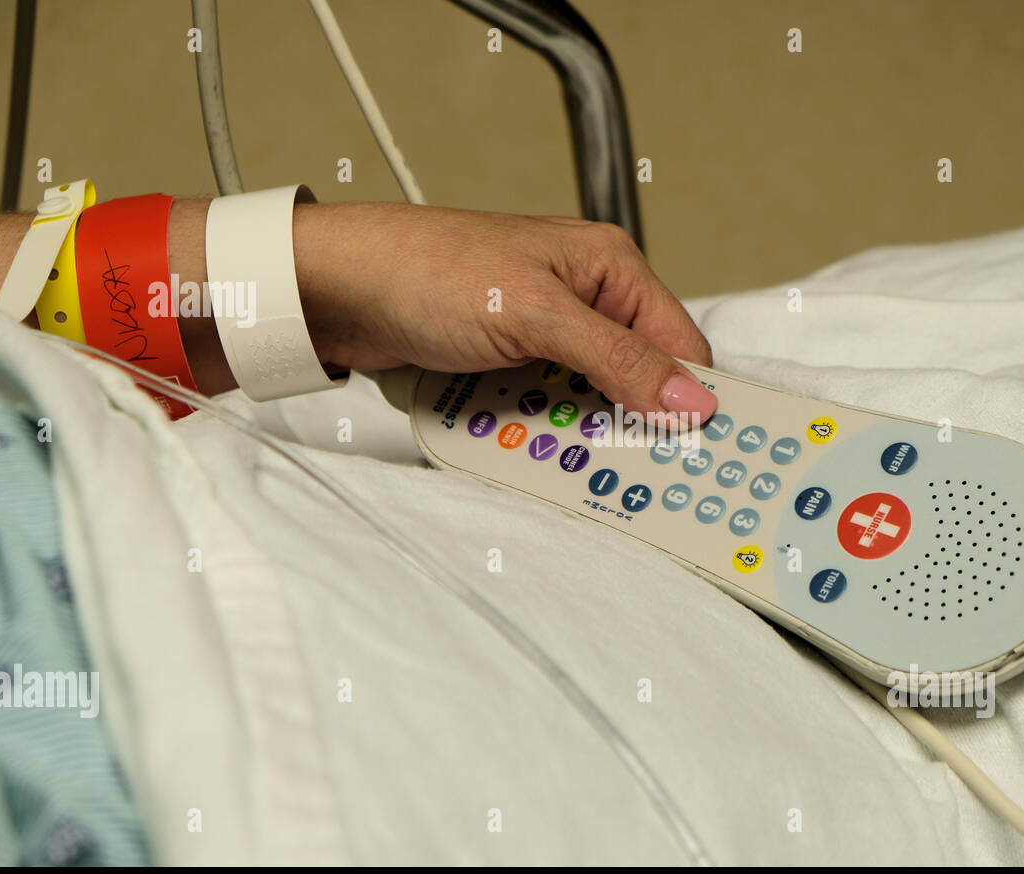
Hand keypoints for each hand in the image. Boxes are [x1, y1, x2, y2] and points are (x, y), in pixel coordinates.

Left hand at [292, 203, 717, 418]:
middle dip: (619, 422)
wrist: (333, 288)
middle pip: (636, 384)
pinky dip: (532, 428)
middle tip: (607, 455)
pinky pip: (544, 410)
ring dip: (569, 430)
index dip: (685, 401)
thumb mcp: (536, 316)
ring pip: (589, 405)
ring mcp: (546, 336)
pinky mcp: (512, 364)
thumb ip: (618, 359)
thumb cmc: (423, 268)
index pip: (680, 346)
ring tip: (536, 431)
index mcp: (610, 268)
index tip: (689, 450)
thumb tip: (689, 397)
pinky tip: (509, 430)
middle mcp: (585, 300)